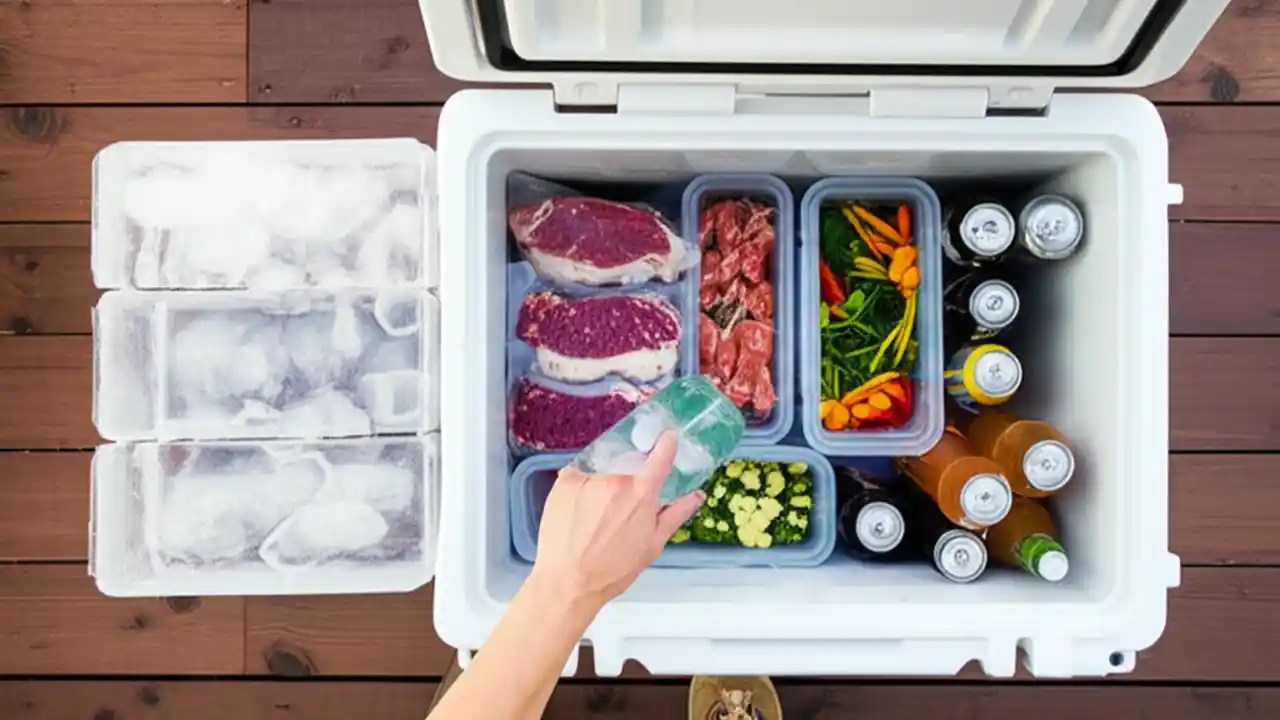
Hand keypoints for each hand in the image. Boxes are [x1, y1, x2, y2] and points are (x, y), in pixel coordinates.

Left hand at [532, 431, 704, 609]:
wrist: (568, 582)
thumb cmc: (612, 570)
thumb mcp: (653, 545)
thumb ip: (676, 514)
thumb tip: (697, 495)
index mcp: (640, 494)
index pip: (660, 455)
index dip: (666, 443)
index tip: (668, 436)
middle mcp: (614, 480)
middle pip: (628, 464)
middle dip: (629, 477)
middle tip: (621, 505)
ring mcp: (587, 479)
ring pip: (602, 469)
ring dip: (604, 482)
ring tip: (596, 513)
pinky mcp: (564, 482)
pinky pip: (579, 473)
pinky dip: (582, 485)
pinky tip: (579, 510)